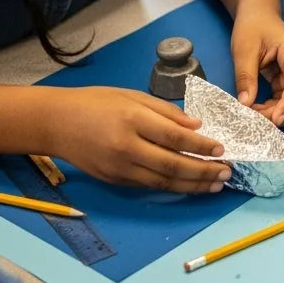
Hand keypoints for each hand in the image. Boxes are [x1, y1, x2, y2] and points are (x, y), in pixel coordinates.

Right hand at [50, 87, 230, 192]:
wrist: (56, 123)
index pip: (174, 137)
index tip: (222, 149)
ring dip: (193, 184)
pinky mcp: (114, 180)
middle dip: (204, 170)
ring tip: (216, 184)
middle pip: (172, 164)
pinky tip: (190, 185)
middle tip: (227, 171)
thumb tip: (196, 126)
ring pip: (163, 181)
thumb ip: (166, 111)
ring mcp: (119, 167)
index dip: (200, 145)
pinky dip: (173, 187)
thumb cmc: (96, 103)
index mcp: (132, 120)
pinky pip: (149, 185)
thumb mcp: (132, 96)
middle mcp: (126, 147)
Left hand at [231, 12, 283, 124]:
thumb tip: (245, 103)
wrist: (258, 15)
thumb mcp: (243, 50)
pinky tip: (261, 110)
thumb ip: (245, 76)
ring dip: (280, 111)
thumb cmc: (252, 27)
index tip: (275, 120)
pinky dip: (276, 106)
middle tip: (262, 124)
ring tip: (258, 117)